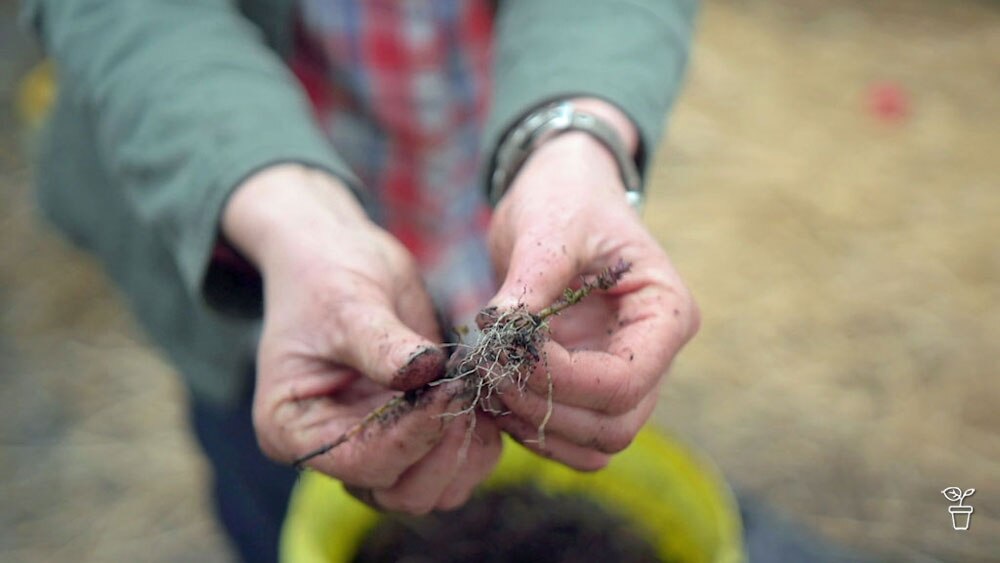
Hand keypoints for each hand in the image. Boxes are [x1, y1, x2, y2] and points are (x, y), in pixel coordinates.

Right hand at [222, 165, 500, 512]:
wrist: (339, 256)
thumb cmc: (328, 275)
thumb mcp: (349, 304)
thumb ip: (383, 344)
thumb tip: (425, 371)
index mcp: (293, 429)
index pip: (361, 460)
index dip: (411, 433)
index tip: (448, 387)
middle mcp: (331, 451)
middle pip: (398, 492)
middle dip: (441, 450)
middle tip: (467, 392)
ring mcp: (372, 447)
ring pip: (429, 490)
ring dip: (463, 453)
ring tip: (477, 397)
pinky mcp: (409, 435)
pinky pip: (450, 468)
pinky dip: (474, 446)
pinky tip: (484, 403)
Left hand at [487, 102, 698, 469]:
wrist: (562, 193)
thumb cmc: (566, 198)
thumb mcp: (549, 229)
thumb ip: (528, 286)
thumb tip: (497, 339)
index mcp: (665, 311)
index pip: (625, 381)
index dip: (561, 379)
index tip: (507, 350)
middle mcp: (654, 353)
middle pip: (613, 425)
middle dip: (544, 408)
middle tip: (489, 371)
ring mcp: (623, 372)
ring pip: (594, 442)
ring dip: (536, 426)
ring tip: (489, 382)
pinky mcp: (589, 383)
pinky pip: (571, 435)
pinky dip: (533, 428)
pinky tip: (496, 392)